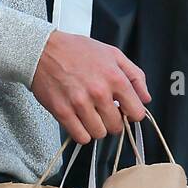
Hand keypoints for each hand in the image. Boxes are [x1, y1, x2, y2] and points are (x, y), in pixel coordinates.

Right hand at [30, 30, 150, 143]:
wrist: (42, 50)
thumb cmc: (76, 50)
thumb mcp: (112, 54)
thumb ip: (135, 75)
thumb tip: (146, 98)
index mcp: (115, 78)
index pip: (136, 112)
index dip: (131, 113)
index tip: (124, 110)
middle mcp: (99, 92)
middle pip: (116, 127)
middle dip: (113, 121)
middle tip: (104, 111)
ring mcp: (80, 103)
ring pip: (99, 134)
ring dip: (97, 128)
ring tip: (91, 115)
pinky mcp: (63, 112)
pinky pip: (80, 137)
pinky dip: (82, 133)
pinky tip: (79, 121)